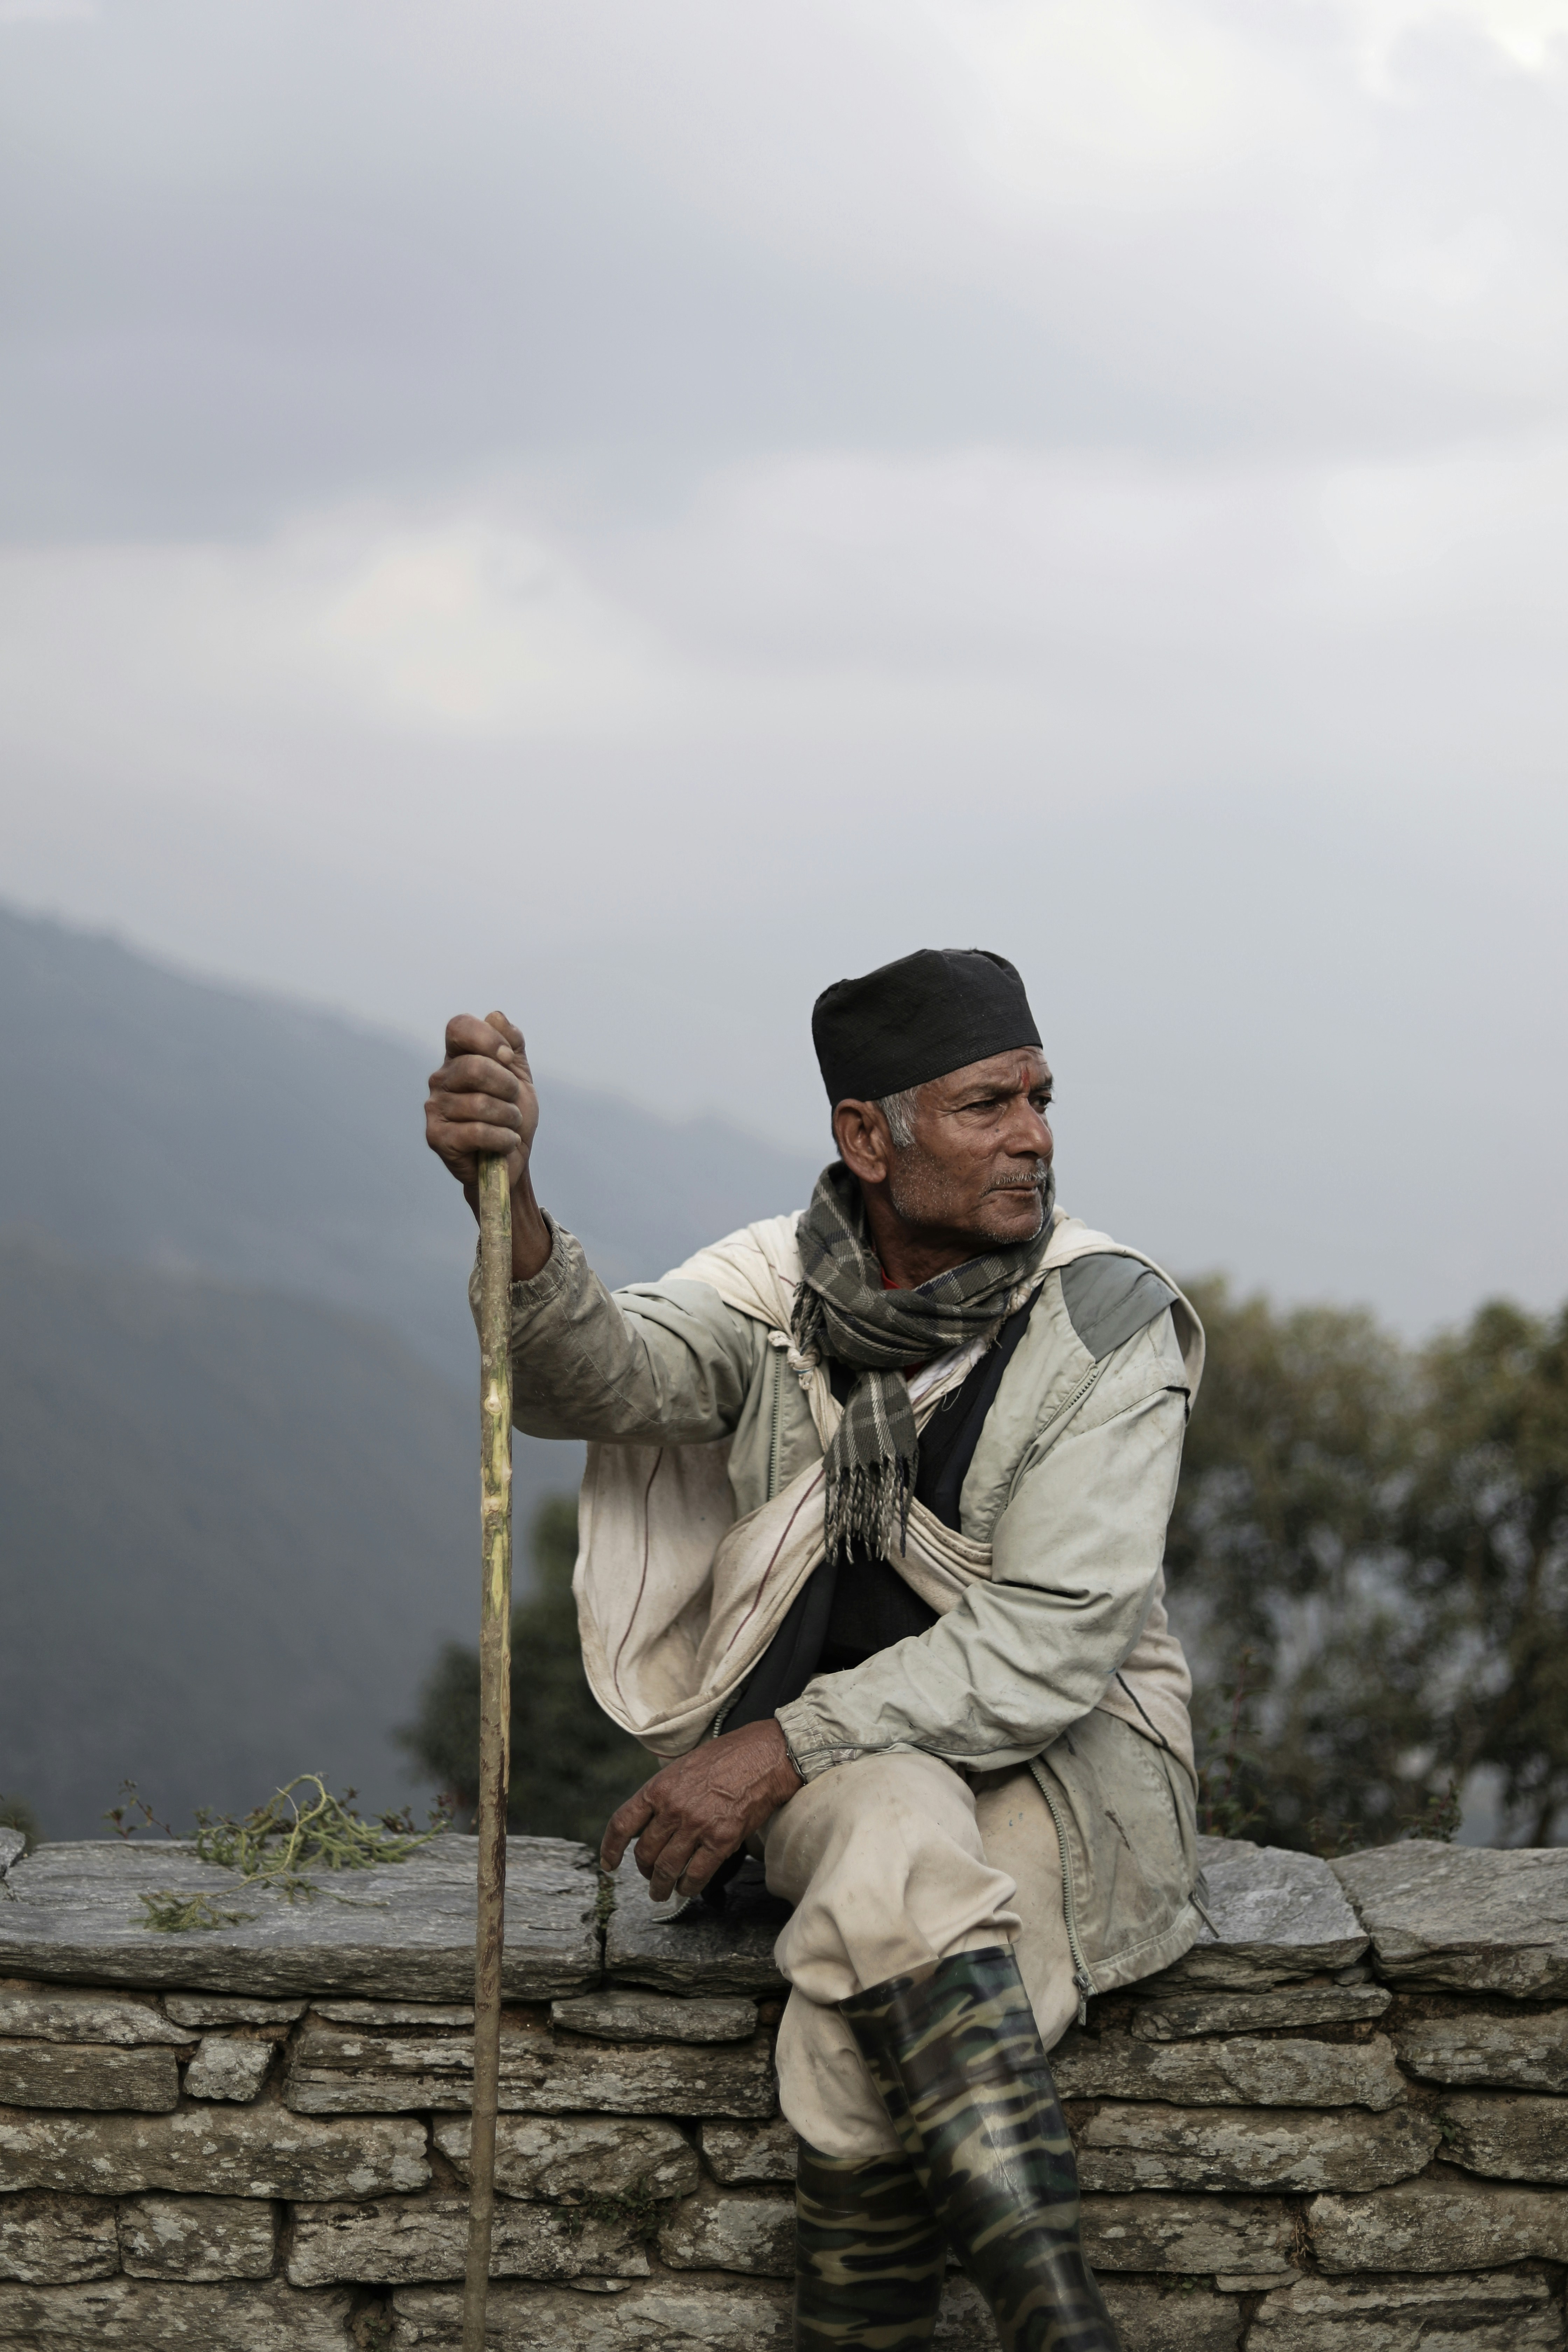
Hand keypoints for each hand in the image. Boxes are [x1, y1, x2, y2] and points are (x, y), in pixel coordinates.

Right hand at [425, 1012, 550, 1278]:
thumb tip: (495, 1016)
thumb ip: (511, 1045)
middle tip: (514, 1101)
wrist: (511, 1160)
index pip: (458, 1027)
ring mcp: (435, 1109)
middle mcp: (440, 1080)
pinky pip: (476, 1131)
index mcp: (457, 1059)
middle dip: (507, 1086)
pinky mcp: (436, 1138)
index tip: (507, 1058)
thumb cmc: (511, 1117)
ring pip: (480, 1103)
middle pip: (473, 1067)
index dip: (487, 1038)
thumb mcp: (519, 1077)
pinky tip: (505, 1143)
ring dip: (509, 1118)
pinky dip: (503, 1139)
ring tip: (510, 1127)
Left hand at [600, 1718, 803, 1901]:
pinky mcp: (721, 1840)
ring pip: (667, 1869)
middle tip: (650, 1877)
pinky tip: (687, 1888)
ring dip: (661, 1886)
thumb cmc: (727, 1758)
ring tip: (663, 1893)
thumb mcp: (684, 1767)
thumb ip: (665, 1793)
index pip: (622, 1824)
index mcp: (659, 1788)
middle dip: (644, 1871)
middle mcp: (673, 1809)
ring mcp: (697, 1826)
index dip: (610, 1848)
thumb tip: (651, 1820)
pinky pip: (696, 1875)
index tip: (609, 1864)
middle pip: (644, 1853)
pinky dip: (688, 1887)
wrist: (765, 1756)